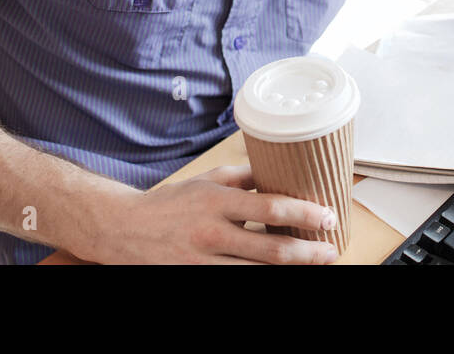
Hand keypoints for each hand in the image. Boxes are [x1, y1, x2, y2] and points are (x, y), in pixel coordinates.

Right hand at [80, 164, 339, 263]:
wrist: (123, 229)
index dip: (304, 214)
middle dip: (307, 252)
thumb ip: (245, 178)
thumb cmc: (171, 203)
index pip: (271, 208)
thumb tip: (281, 173)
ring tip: (314, 264)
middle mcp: (212, 233)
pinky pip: (235, 281)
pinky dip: (260, 277)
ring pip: (256, 273)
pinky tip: (279, 274)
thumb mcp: (208, 180)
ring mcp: (202, 262)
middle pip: (270, 249)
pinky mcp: (195, 278)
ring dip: (290, 270)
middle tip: (330, 250)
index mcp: (217, 201)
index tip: (328, 216)